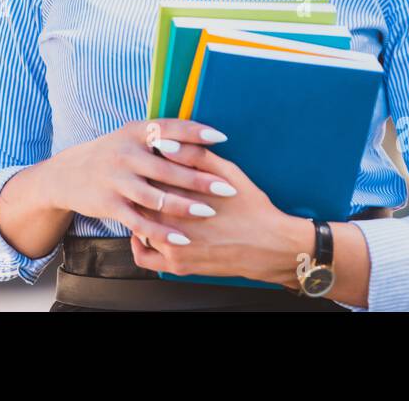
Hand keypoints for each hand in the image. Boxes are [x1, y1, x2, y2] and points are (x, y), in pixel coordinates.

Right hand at [41, 118, 236, 254]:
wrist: (67, 174)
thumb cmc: (111, 154)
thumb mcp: (130, 137)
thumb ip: (160, 136)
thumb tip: (201, 137)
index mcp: (135, 132)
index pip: (169, 128)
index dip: (196, 132)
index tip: (222, 137)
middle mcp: (126, 154)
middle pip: (168, 167)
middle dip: (199, 179)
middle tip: (226, 188)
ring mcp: (116, 180)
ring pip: (156, 196)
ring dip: (184, 206)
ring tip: (209, 213)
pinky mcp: (109, 204)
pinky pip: (139, 221)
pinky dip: (162, 231)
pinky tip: (182, 237)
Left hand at [128, 147, 311, 287]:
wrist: (269, 246)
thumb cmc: (250, 206)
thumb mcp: (227, 172)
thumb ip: (194, 155)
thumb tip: (163, 142)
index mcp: (177, 194)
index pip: (148, 174)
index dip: (148, 167)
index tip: (150, 164)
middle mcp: (168, 222)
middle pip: (138, 200)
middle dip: (141, 190)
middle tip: (145, 182)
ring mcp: (170, 247)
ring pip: (138, 226)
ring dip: (140, 215)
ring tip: (148, 204)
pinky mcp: (176, 266)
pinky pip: (143, 257)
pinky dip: (140, 244)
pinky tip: (146, 234)